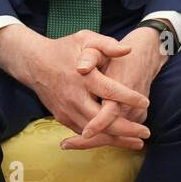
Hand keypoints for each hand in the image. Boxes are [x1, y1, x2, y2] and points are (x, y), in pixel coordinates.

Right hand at [0, 26, 151, 149]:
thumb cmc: (65, 49)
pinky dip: (100, 138)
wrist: (34, 62)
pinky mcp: (62, 117)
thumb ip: (107, 44)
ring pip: (93, 131)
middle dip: (126, 128)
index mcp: (83, 77)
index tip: (146, 102)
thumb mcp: (85, 39)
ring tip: (137, 143)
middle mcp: (74, 97)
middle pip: (102, 119)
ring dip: (115, 139)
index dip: (128, 98)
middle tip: (146, 133)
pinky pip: (83, 131)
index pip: (109, 90)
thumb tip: (127, 50)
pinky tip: (117, 141)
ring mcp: (66, 109)